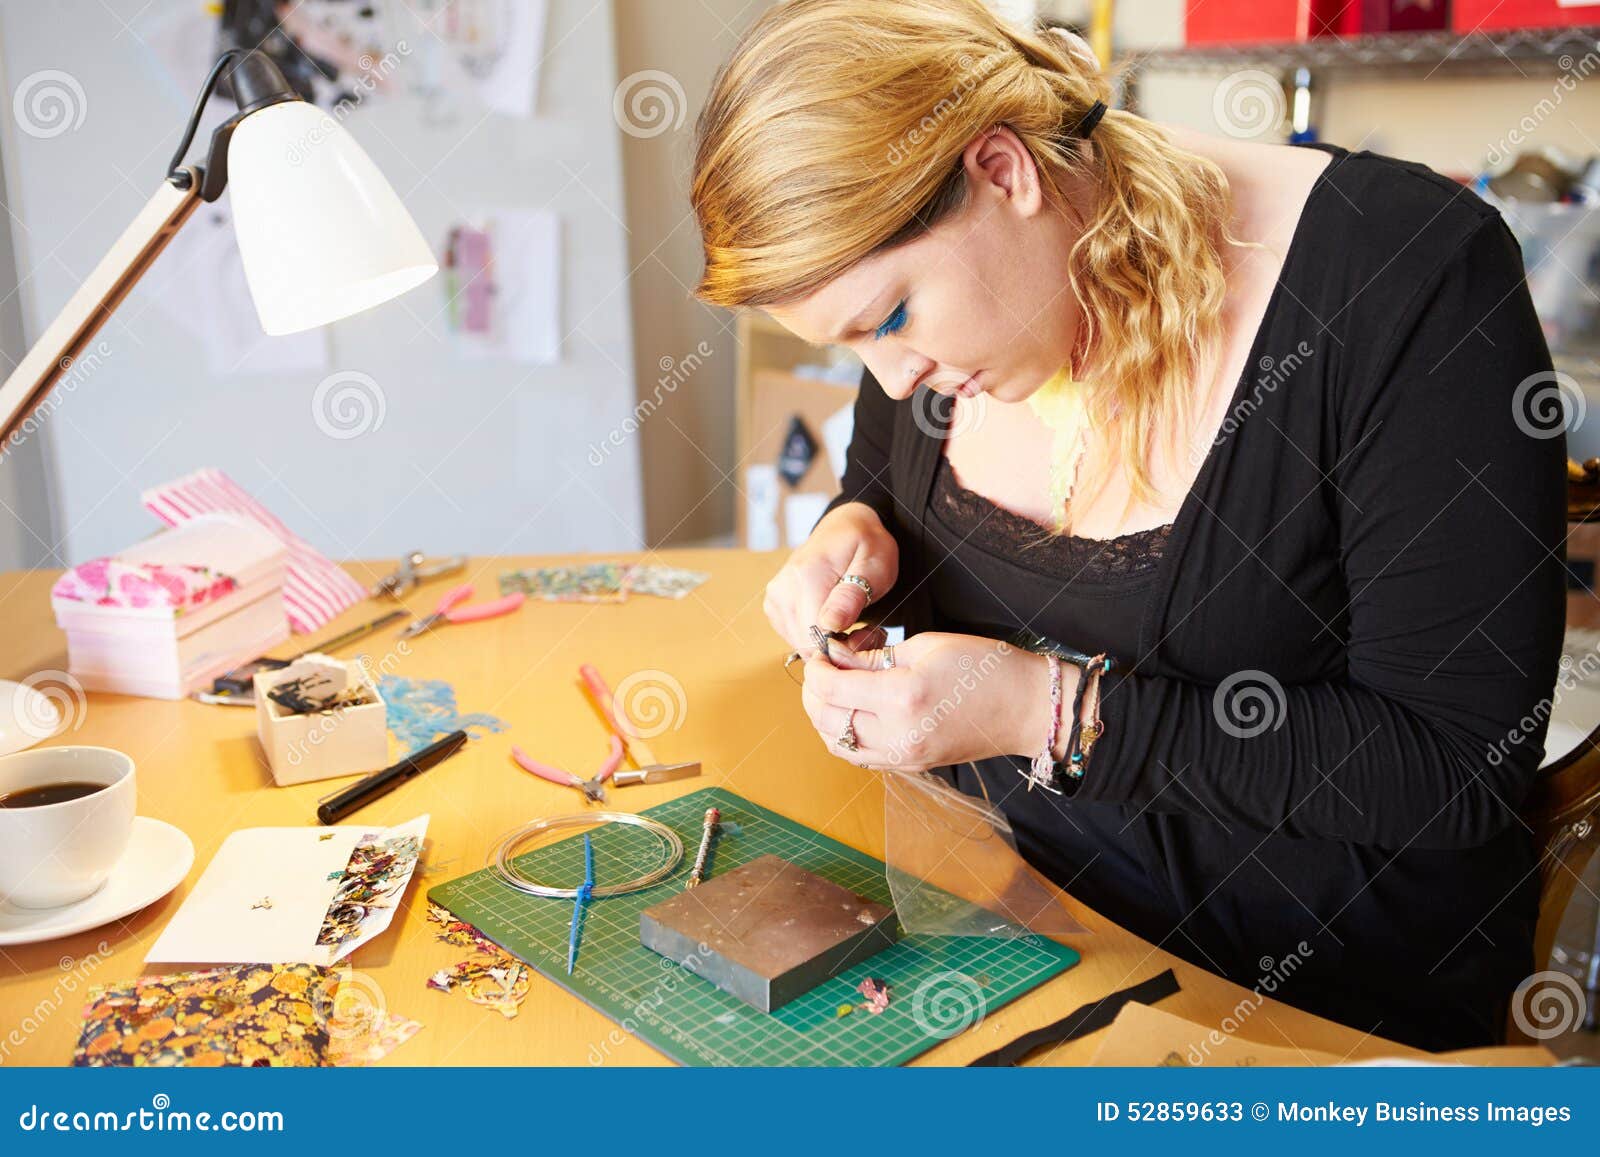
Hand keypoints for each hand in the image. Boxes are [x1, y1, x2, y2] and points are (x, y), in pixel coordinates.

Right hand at [763, 501, 898, 651]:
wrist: (845, 527)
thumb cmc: (866, 545)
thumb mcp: (875, 565)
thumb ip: (853, 594)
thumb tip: (829, 624)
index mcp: (807, 576)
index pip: (815, 636)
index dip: (844, 647)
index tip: (868, 633)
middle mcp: (782, 589)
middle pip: (806, 644)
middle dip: (838, 647)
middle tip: (865, 629)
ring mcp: (774, 598)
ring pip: (801, 645)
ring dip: (828, 644)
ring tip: (851, 621)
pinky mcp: (774, 606)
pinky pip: (795, 637)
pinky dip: (816, 637)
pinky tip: (833, 621)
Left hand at [800, 632, 1076, 772]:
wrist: (1027, 708)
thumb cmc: (985, 667)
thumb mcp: (926, 645)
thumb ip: (873, 656)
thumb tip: (836, 657)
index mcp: (902, 697)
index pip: (830, 687)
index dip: (817, 665)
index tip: (823, 649)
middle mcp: (897, 735)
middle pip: (825, 719)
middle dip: (814, 689)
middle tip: (826, 665)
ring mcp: (903, 757)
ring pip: (836, 743)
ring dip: (825, 715)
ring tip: (837, 686)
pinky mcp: (910, 766)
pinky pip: (859, 756)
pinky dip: (844, 734)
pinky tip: (854, 709)